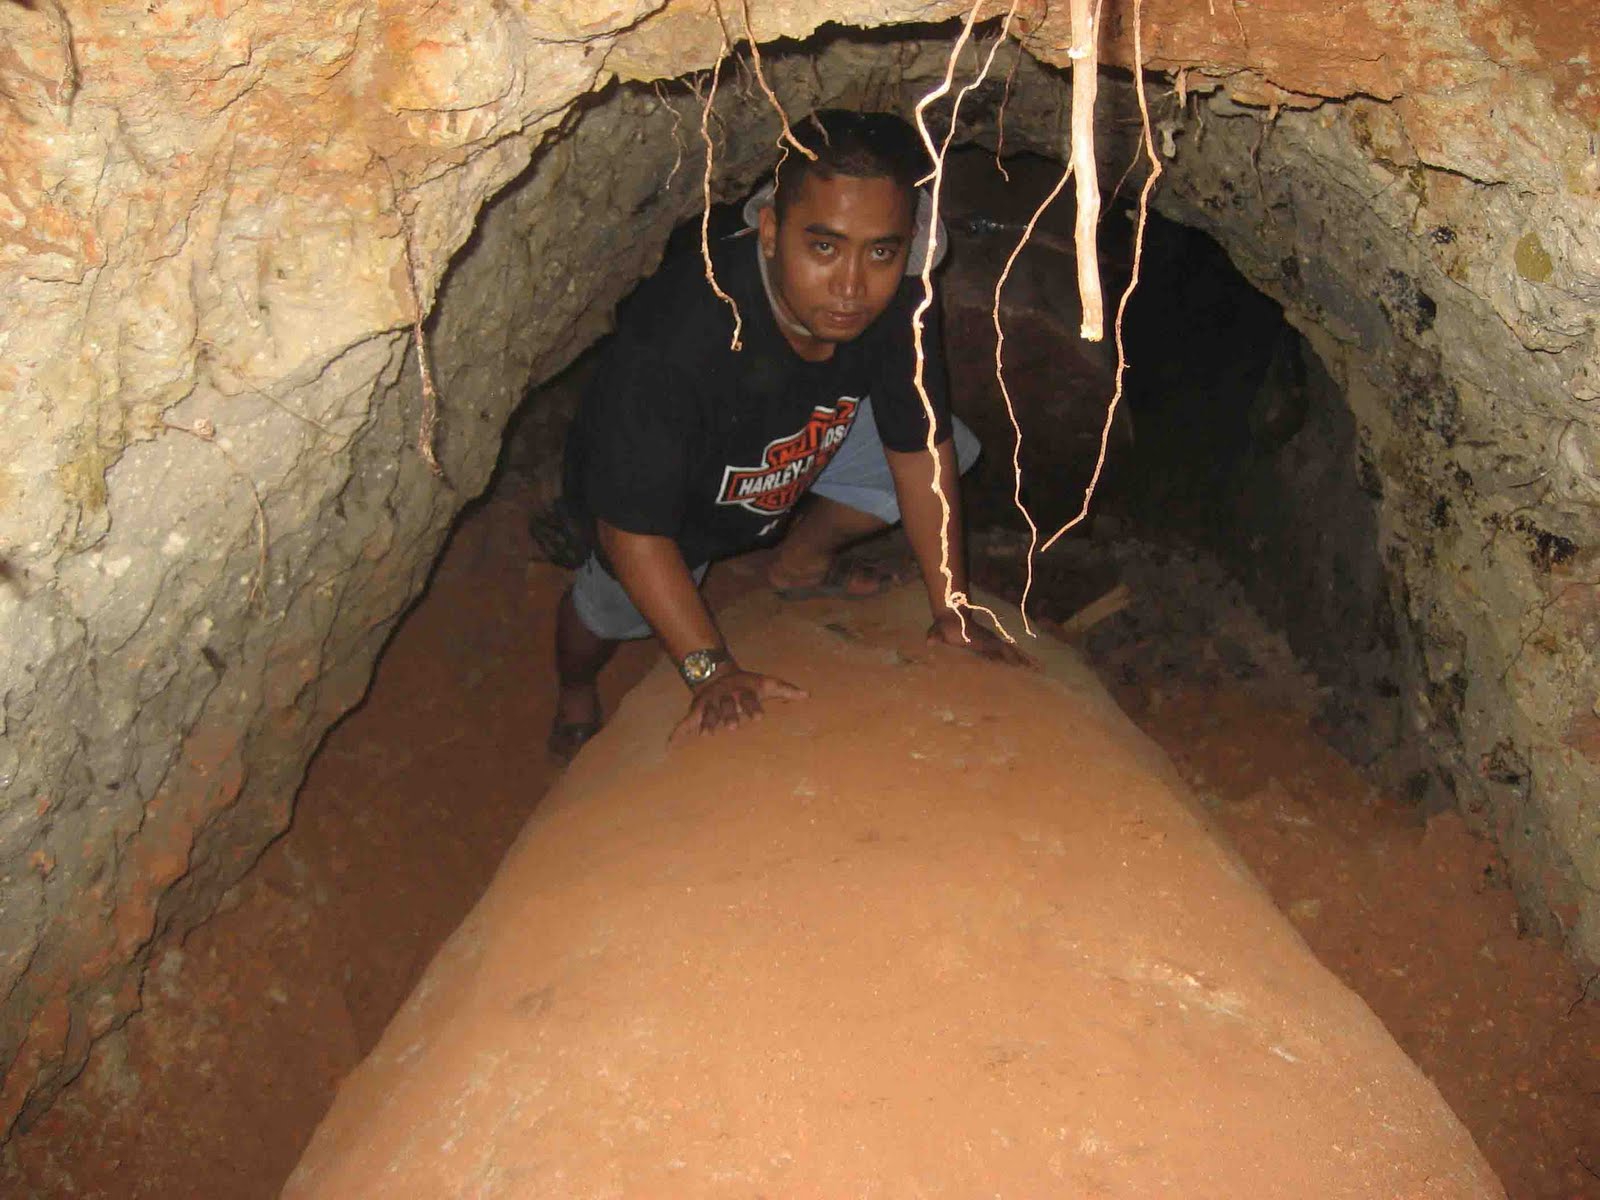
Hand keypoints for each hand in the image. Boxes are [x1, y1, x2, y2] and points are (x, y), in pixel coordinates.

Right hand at [669, 667, 807, 746]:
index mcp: (743, 691)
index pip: (749, 699)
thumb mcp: (767, 684)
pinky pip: (685, 722)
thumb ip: (786, 690)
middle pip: (727, 706)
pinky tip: (670, 745)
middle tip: (733, 727)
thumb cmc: (747, 685)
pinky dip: (677, 733)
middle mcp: (725, 697)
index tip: (759, 717)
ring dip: (707, 723)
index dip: (753, 707)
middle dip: (729, 715)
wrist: (716, 674)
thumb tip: (807, 696)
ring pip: (708, 713)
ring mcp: (709, 704)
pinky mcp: (696, 711)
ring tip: (707, 735)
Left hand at [927, 612, 1037, 668]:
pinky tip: (1029, 664)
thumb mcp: (938, 632)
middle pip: (1011, 654)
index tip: (1018, 670)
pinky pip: (1010, 651)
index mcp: (981, 643)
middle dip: (1023, 663)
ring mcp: (994, 642)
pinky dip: (1021, 658)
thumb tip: (929, 641)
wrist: (953, 612)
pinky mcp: (994, 644)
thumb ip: (934, 637)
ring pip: (1013, 653)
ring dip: (1026, 661)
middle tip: (1038, 673)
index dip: (1007, 661)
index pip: (996, 653)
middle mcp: (991, 642)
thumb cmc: (946, 626)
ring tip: (1041, 670)